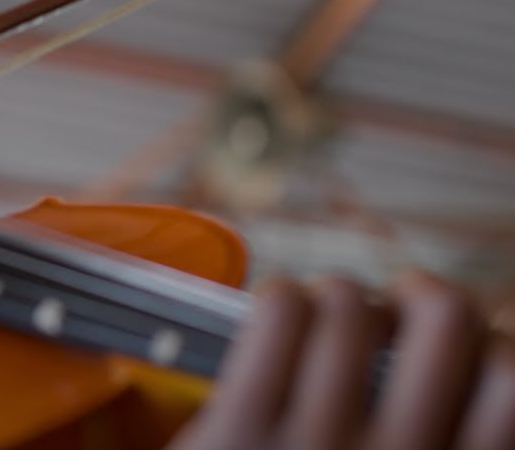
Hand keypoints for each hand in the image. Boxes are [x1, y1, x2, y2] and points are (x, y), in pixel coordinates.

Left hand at [168, 272, 514, 449]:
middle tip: (388, 314)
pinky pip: (281, 310)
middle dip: (418, 295)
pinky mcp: (241, 430)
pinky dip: (280, 300)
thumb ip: (450, 443)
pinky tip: (274, 333)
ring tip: (320, 328)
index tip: (451, 354)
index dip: (489, 347)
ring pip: (352, 301)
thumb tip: (487, 352)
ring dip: (336, 298)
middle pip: (448, 313)